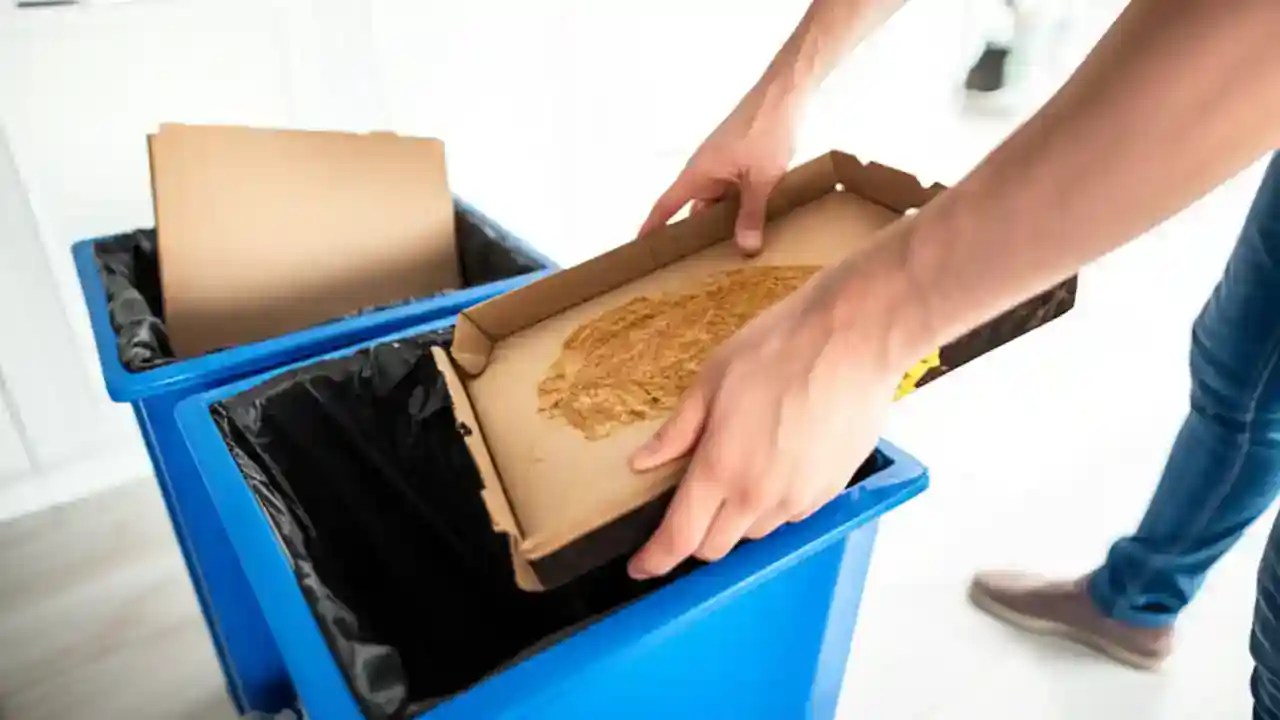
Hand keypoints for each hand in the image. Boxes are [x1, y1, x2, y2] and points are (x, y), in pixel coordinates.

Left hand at [626, 262, 909, 579]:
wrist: (854, 338)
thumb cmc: (780, 348)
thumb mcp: (711, 380)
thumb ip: (676, 431)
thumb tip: (643, 462)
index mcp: (721, 469)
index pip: (680, 538)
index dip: (655, 560)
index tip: (641, 567)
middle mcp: (760, 496)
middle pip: (716, 547)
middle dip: (692, 539)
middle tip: (685, 511)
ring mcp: (800, 497)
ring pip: (755, 533)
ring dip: (735, 520)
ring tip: (737, 475)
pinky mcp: (831, 490)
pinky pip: (790, 516)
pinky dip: (772, 505)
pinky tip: (774, 467)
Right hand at [639, 85, 799, 254]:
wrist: (784, 94)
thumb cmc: (766, 131)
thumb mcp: (761, 180)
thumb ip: (752, 215)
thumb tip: (745, 249)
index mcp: (698, 173)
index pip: (666, 205)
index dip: (652, 227)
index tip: (642, 247)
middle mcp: (705, 171)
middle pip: (696, 211)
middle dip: (699, 236)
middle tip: (700, 269)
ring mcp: (722, 166)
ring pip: (718, 203)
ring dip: (726, 223)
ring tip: (733, 254)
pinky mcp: (738, 162)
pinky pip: (732, 192)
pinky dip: (740, 208)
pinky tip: (757, 225)